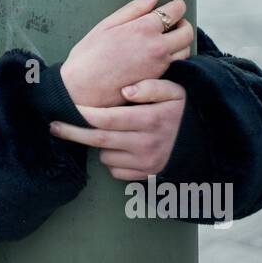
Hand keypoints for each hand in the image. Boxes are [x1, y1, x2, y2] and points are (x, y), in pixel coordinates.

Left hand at [48, 78, 186, 179]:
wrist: (207, 139)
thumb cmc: (184, 109)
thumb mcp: (175, 90)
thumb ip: (151, 87)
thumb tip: (126, 91)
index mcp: (150, 120)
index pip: (107, 119)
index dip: (83, 114)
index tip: (68, 107)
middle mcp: (146, 144)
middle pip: (98, 140)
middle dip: (72, 132)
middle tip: (54, 126)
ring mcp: (146, 163)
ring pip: (105, 156)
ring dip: (99, 144)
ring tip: (108, 131)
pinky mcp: (147, 175)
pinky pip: (116, 171)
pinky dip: (112, 160)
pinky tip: (120, 147)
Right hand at [59, 0, 193, 108]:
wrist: (81, 90)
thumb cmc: (88, 55)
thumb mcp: (106, 25)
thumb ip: (133, 9)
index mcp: (144, 28)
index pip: (175, 11)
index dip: (178, 5)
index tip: (175, 5)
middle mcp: (157, 47)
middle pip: (187, 31)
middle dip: (184, 24)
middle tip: (175, 23)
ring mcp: (160, 66)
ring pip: (185, 51)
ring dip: (181, 43)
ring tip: (168, 40)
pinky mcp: (158, 81)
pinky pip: (177, 66)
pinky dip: (175, 58)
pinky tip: (161, 56)